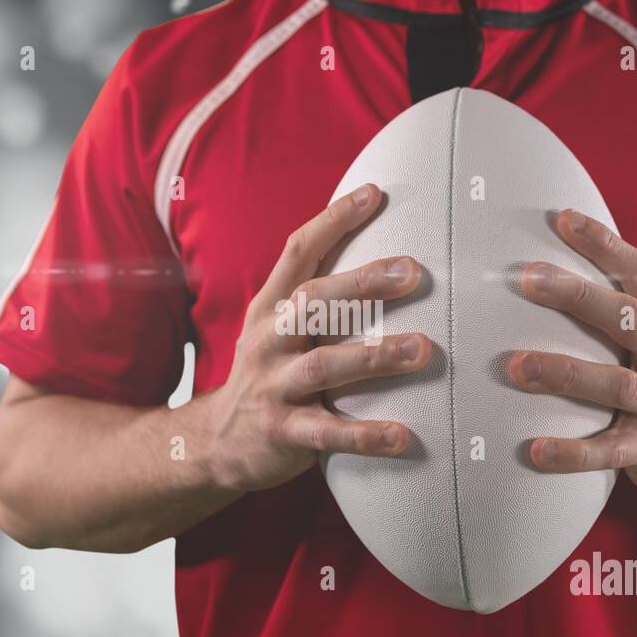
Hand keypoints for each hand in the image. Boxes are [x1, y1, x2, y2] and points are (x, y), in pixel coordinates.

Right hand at [203, 184, 433, 493]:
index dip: (333, 221)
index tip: (373, 193)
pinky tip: (403, 436)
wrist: (214, 443)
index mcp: (269, 310)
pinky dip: (366, 435)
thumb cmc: (267, 376)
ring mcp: (274, 387)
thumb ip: (316, 300)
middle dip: (362, 284)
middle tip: (414, 273)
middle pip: (313, 302)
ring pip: (324, 365)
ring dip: (375, 356)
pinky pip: (329, 434)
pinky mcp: (284, 433)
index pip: (297, 252)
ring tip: (421, 349)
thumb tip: (382, 259)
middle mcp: (268, 341)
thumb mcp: (276, 330)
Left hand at [507, 210, 636, 513]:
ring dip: (564, 372)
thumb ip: (630, 312)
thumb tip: (565, 271)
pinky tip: (536, 450)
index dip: (605, 244)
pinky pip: (610, 451)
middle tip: (527, 279)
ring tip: (516, 366)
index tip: (562, 219)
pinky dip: (573, 452)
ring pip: (616, 384)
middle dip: (578, 296)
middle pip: (628, 318)